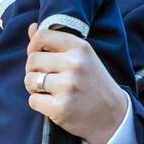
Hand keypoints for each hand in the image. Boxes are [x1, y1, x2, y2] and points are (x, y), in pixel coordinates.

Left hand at [24, 21, 128, 143]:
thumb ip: (55, 42)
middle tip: (46, 79)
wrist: (113, 115)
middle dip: (33, 70)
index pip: (42, 36)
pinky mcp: (61, 107)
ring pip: (29, 80)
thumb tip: (32, 27)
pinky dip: (39, 103)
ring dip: (34, 88)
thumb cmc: (93, 83)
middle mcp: (75, 64)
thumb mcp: (82, 57)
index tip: (38, 56)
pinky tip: (53, 104)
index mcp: (80, 48)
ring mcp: (68, 86)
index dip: (33, 46)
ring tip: (50, 91)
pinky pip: (33, 100)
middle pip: (32, 59)